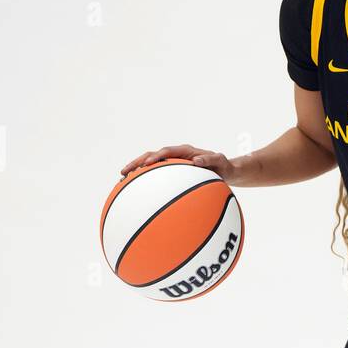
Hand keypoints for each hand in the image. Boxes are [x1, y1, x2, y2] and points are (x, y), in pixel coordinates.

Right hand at [119, 144, 237, 182]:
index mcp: (186, 152)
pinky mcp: (172, 174)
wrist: (226, 170)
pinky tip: (137, 196)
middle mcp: (176, 156)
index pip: (167, 152)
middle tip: (123, 172)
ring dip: (137, 173)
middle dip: (137, 164)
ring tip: (122, 182)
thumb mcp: (221, 162)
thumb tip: (196, 161)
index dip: (156, 157)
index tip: (147, 164)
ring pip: (150, 167)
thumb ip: (211, 160)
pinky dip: (146, 183)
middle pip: (151, 157)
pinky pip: (157, 177)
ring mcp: (173, 165)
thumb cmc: (224, 167)